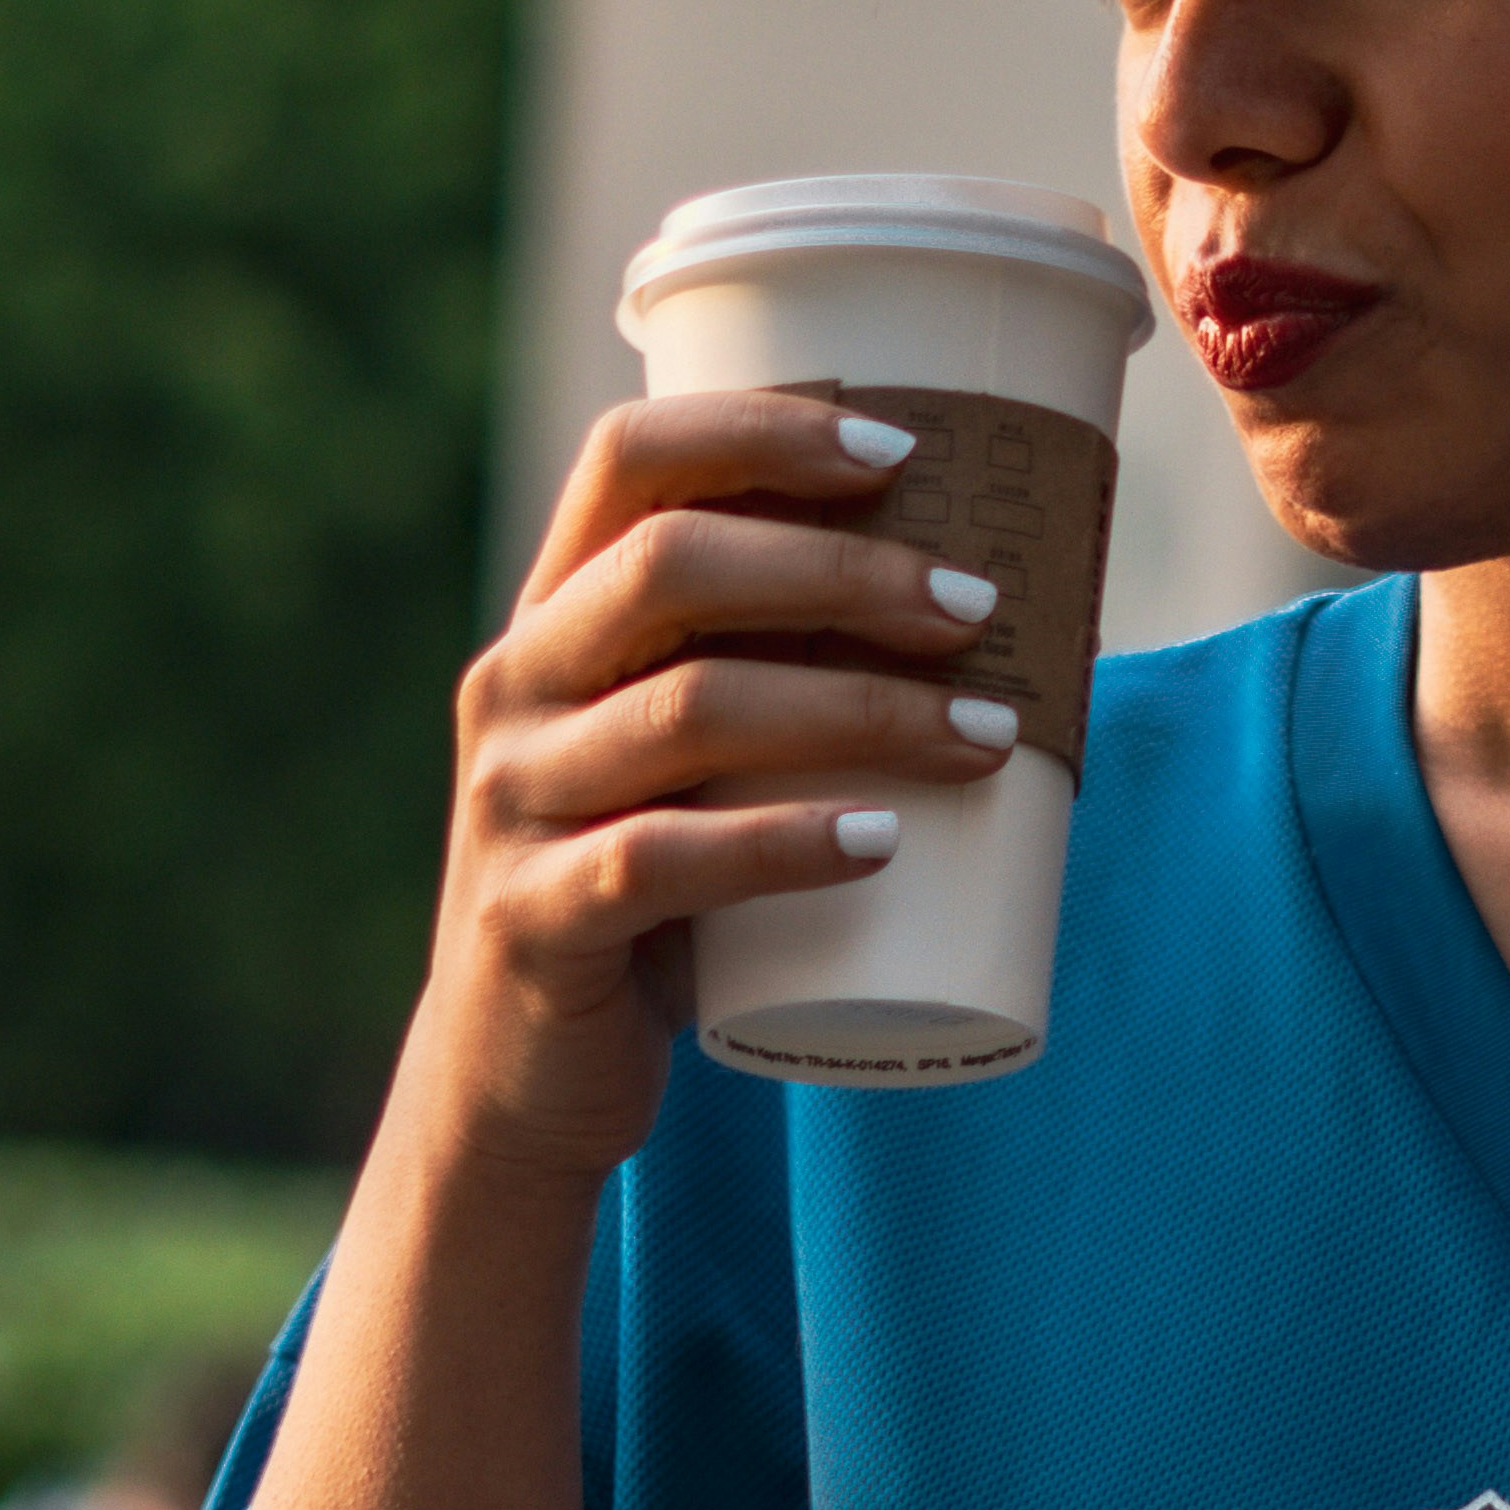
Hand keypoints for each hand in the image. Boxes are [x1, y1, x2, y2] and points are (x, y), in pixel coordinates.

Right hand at [410, 395, 1020, 1192]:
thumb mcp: (683, 759)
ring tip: (986, 731)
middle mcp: (514, 688)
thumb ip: (771, 672)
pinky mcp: (535, 919)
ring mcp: (514, 803)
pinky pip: (665, 860)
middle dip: (842, 570)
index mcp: (551, 617)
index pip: (628, 460)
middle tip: (977, 606)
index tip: (901, 449)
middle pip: (671, 567)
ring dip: (859, 709)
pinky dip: (786, 844)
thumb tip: (995, 604)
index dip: (760, 430)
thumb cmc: (651, 890)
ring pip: (691, 711)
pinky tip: (883, 841)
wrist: (520, 1079)